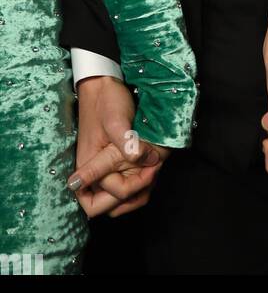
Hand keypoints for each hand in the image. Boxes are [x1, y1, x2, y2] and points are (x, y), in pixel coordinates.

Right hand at [68, 75, 168, 217]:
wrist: (104, 85)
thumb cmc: (106, 101)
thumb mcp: (117, 121)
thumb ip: (127, 144)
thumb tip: (145, 161)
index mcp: (88, 167)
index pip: (103, 200)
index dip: (130, 190)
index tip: (150, 169)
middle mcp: (94, 174)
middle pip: (110, 207)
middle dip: (134, 197)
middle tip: (153, 173)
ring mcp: (104, 169)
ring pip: (119, 200)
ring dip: (138, 193)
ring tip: (154, 171)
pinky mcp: (114, 163)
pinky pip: (126, 184)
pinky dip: (140, 183)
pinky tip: (152, 168)